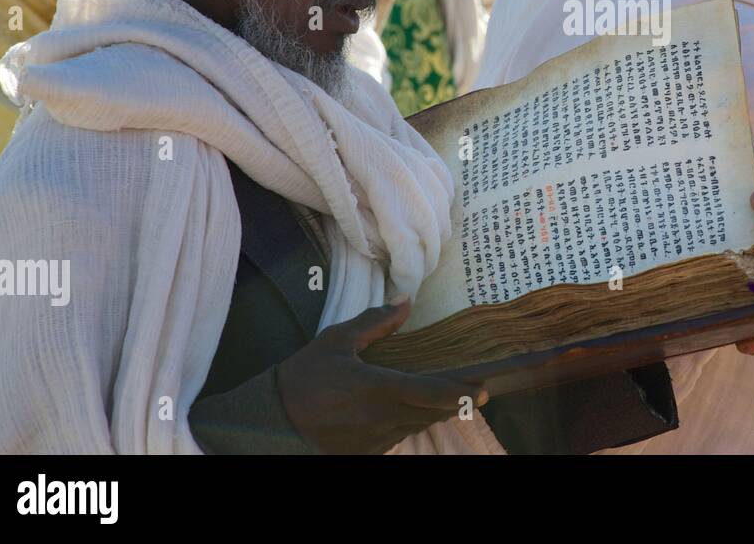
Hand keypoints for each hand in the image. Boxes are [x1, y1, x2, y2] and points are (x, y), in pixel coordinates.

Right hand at [275, 299, 475, 453]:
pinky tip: (405, 409)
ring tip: (445, 395)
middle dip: (453, 401)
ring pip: (416, 425)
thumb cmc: (303, 378)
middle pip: (432, 412)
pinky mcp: (366, 452)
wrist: (269, 422)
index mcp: (380, 389)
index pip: (433, 393)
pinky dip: (407, 422)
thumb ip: (375, 322)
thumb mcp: (336, 340)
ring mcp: (376, 440)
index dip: (462, 393)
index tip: (484, 389)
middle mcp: (383, 418)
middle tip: (473, 387)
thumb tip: (405, 301)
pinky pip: (397, 436)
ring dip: (432, 411)